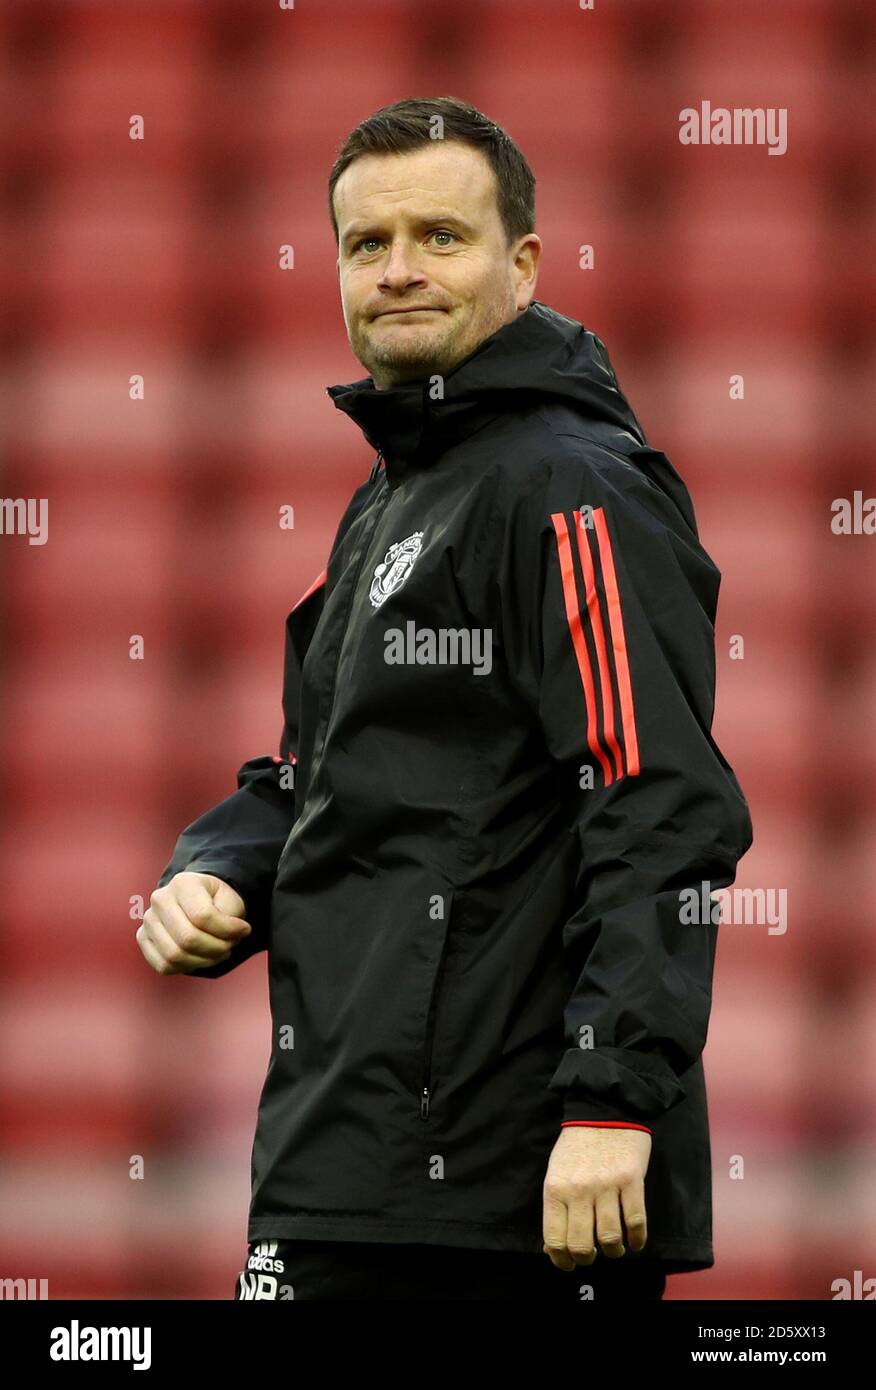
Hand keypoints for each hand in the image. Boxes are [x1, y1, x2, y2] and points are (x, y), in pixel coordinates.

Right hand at [137, 871, 250, 974]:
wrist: (197, 899)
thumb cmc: (215, 900)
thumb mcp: (230, 898)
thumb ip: (231, 915)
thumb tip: (230, 936)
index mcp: (183, 883)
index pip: (203, 916)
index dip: (228, 930)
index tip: (244, 930)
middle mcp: (160, 899)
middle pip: (188, 938)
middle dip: (216, 949)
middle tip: (230, 946)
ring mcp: (148, 919)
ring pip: (174, 955)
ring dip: (203, 961)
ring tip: (217, 953)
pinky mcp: (143, 938)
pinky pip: (163, 965)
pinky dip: (186, 967)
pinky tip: (199, 958)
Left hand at [542, 1125, 650, 1268]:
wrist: (604, 1108)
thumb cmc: (577, 1144)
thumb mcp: (556, 1172)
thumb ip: (556, 1208)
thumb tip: (554, 1248)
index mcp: (556, 1189)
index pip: (555, 1239)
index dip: (562, 1260)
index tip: (570, 1263)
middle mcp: (579, 1190)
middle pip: (583, 1246)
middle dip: (588, 1259)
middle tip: (592, 1255)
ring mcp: (607, 1186)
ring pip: (610, 1239)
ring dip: (613, 1251)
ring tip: (614, 1248)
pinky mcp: (632, 1181)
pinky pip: (636, 1222)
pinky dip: (637, 1239)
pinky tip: (635, 1241)